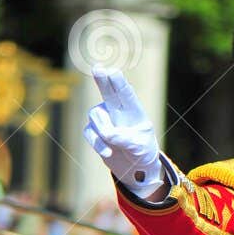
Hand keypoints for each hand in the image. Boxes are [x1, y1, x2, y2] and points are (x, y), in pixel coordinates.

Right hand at [83, 69, 164, 196]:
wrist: (134, 166)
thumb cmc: (142, 151)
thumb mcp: (141, 146)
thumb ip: (126, 138)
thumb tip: (107, 134)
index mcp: (134, 109)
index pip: (126, 93)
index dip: (119, 82)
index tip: (113, 72)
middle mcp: (117, 110)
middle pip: (108, 91)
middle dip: (102, 79)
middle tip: (97, 68)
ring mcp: (104, 119)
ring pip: (95, 115)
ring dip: (104, 131)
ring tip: (115, 144)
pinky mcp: (95, 131)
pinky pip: (90, 133)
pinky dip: (98, 144)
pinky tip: (109, 152)